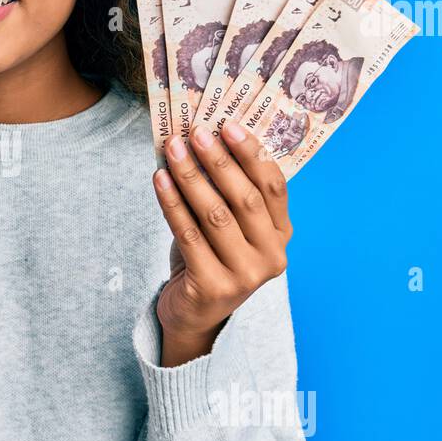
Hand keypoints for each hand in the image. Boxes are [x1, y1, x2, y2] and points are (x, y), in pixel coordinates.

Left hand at [151, 121, 292, 366]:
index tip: (229, 125)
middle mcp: (272, 257)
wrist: (193, 314)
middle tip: (196, 132)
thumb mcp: (229, 227)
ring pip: (215, 214)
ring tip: (173, 149)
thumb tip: (205, 138)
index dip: (252, 154)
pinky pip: (188, 234)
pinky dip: (172, 203)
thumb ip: (228, 192)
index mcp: (282, 235)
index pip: (273, 186)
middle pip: (244, 197)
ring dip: (191, 176)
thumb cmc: (210, 258)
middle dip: (218, 160)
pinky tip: (159, 180)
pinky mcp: (213, 286)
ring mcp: (245, 275)